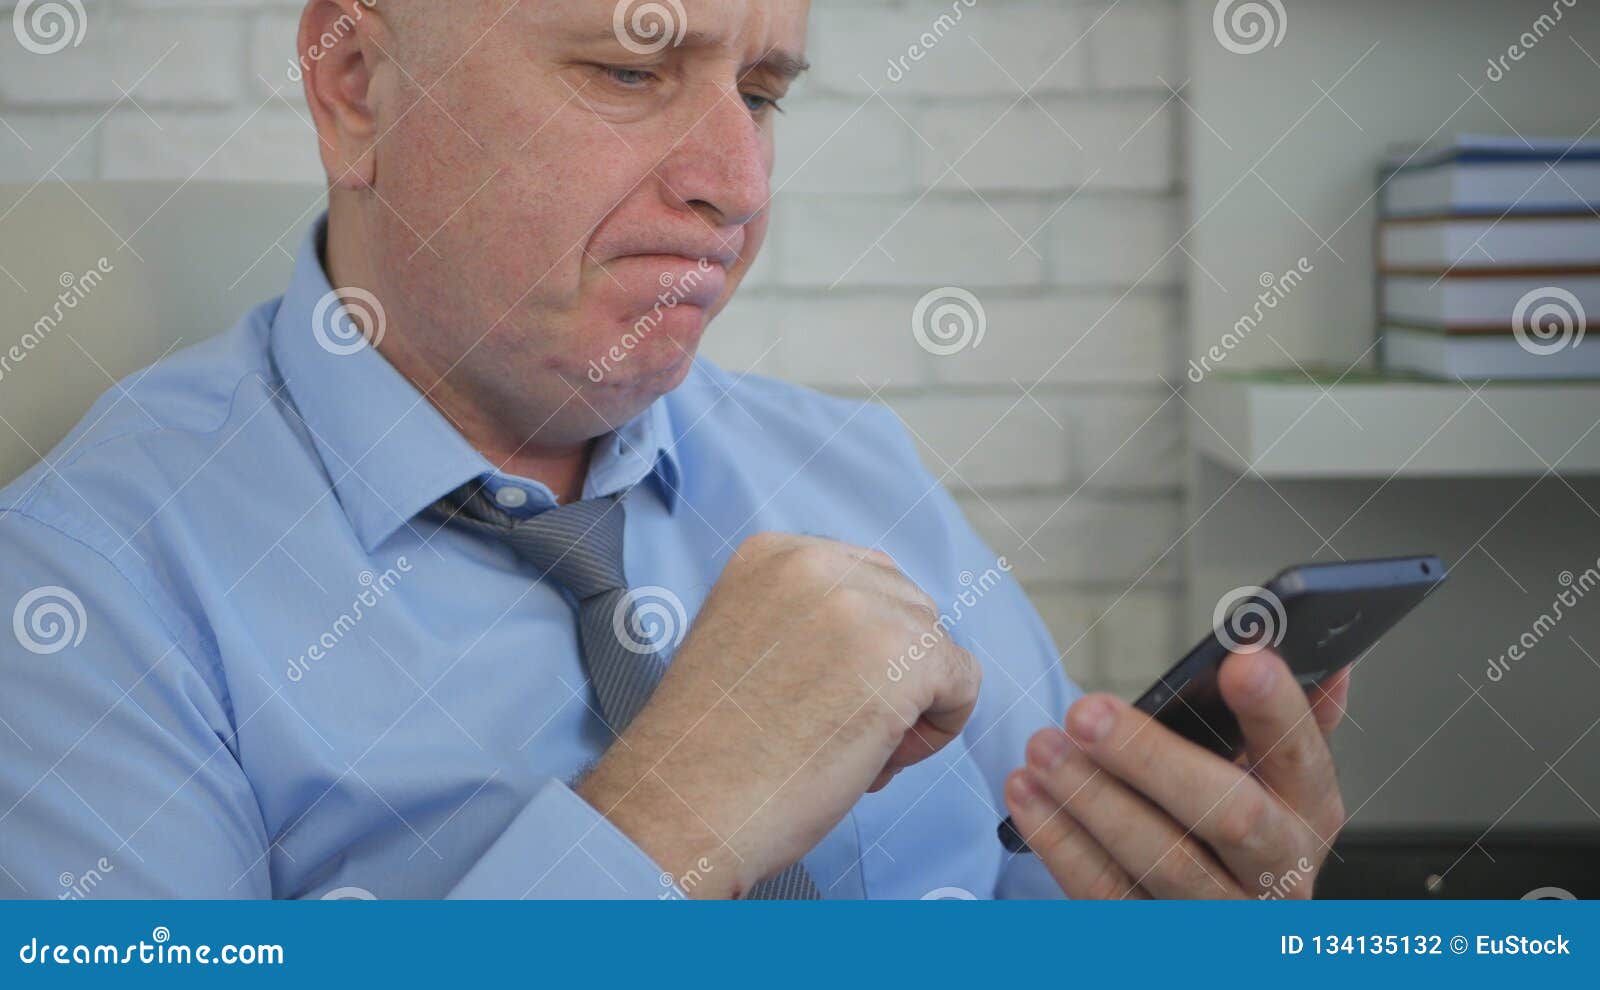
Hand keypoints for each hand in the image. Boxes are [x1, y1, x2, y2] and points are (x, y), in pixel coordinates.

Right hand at [578, 533, 981, 897]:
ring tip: (850, 749)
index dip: (859, 646)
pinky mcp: (903, 658)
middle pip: (907, 607)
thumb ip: (806, 617)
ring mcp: (863, 606)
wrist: (684, 810)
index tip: (819, 694)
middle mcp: (818, 562)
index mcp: (773, 552)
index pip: (866, 580)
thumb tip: (886, 635)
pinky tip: (882, 758)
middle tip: (836, 729)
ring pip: (936, 645)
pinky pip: (963, 682)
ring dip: (911, 702)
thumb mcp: (749, 640)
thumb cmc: (711, 750)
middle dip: (890, 670)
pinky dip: (940, 727)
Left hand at [1002, 650, 1348, 898]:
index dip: (1276, 710)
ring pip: (1162, 862)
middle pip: (1230, 816)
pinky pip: (1109, 896)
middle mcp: (1279, 869)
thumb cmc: (1241, 824)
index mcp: (1310, 809)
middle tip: (1086, 713)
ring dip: (1093, 801)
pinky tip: (1028, 796)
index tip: (1240, 662)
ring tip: (1043, 749)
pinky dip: (1062, 843)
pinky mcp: (1165, 941)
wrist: (1225, 919)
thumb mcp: (1277, 773)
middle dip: (1152, 759)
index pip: (1302, 754)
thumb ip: (1291, 715)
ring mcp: (1224, 914)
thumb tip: (1307, 648)